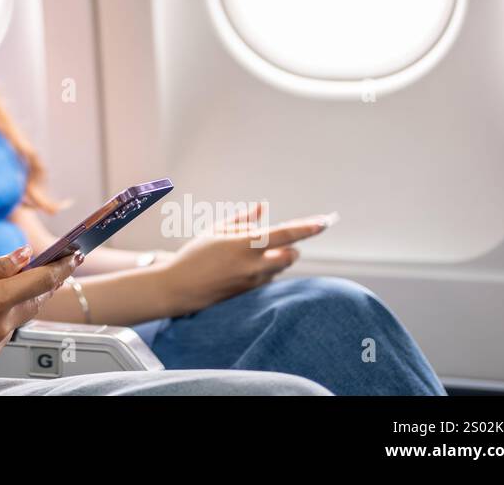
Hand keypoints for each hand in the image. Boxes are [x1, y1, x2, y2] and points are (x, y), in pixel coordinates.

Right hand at [0, 246, 81, 379]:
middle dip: (43, 284)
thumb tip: (22, 256)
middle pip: (35, 301)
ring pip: (17, 318)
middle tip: (47, 267)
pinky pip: (0, 334)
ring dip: (19, 302)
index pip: (42, 281)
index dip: (62, 267)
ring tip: (3, 288)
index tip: (73, 255)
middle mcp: (1, 327)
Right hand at [158, 211, 335, 317]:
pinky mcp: (250, 296)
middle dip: (291, 248)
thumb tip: (262, 208)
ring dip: (275, 260)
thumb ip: (242, 220)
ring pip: (279, 269)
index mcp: (243, 245)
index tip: (324, 222)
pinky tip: (241, 271)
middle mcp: (252, 265)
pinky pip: (267, 281)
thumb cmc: (194, 255)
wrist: (179, 289)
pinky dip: (263, 273)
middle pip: (290, 256)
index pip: (284, 234)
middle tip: (280, 243)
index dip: (307, 228)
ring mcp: (253, 283)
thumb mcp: (215, 231)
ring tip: (248, 257)